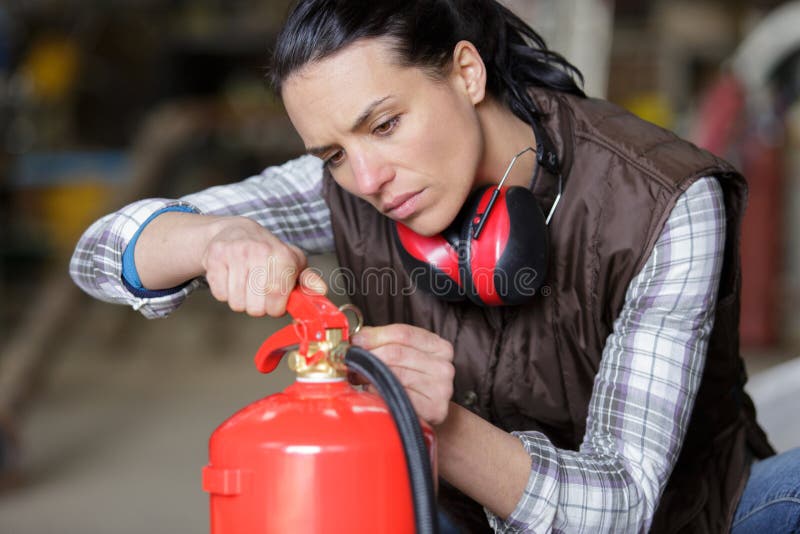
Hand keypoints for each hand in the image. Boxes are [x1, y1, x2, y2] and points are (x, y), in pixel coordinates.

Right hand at [201, 216, 325, 316]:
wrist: (236, 231)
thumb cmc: (269, 253)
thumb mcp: (294, 263)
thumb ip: (308, 281)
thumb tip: (322, 290)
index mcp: (283, 256)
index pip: (277, 300)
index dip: (275, 309)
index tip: (275, 302)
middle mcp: (259, 252)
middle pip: (255, 307)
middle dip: (258, 307)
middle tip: (258, 293)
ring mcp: (235, 253)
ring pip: (236, 303)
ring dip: (241, 301)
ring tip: (245, 285)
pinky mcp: (214, 257)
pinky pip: (219, 294)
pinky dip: (225, 293)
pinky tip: (231, 279)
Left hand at [351, 324, 454, 425]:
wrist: (429, 414)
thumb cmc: (413, 383)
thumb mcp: (405, 356)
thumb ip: (385, 342)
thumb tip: (359, 337)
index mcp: (439, 346)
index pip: (404, 333)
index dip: (376, 335)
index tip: (356, 339)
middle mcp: (444, 365)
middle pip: (397, 353)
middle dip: (369, 356)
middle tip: (351, 361)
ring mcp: (441, 388)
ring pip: (396, 374)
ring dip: (371, 374)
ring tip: (357, 376)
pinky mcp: (434, 408)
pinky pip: (399, 396)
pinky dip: (381, 392)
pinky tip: (373, 391)